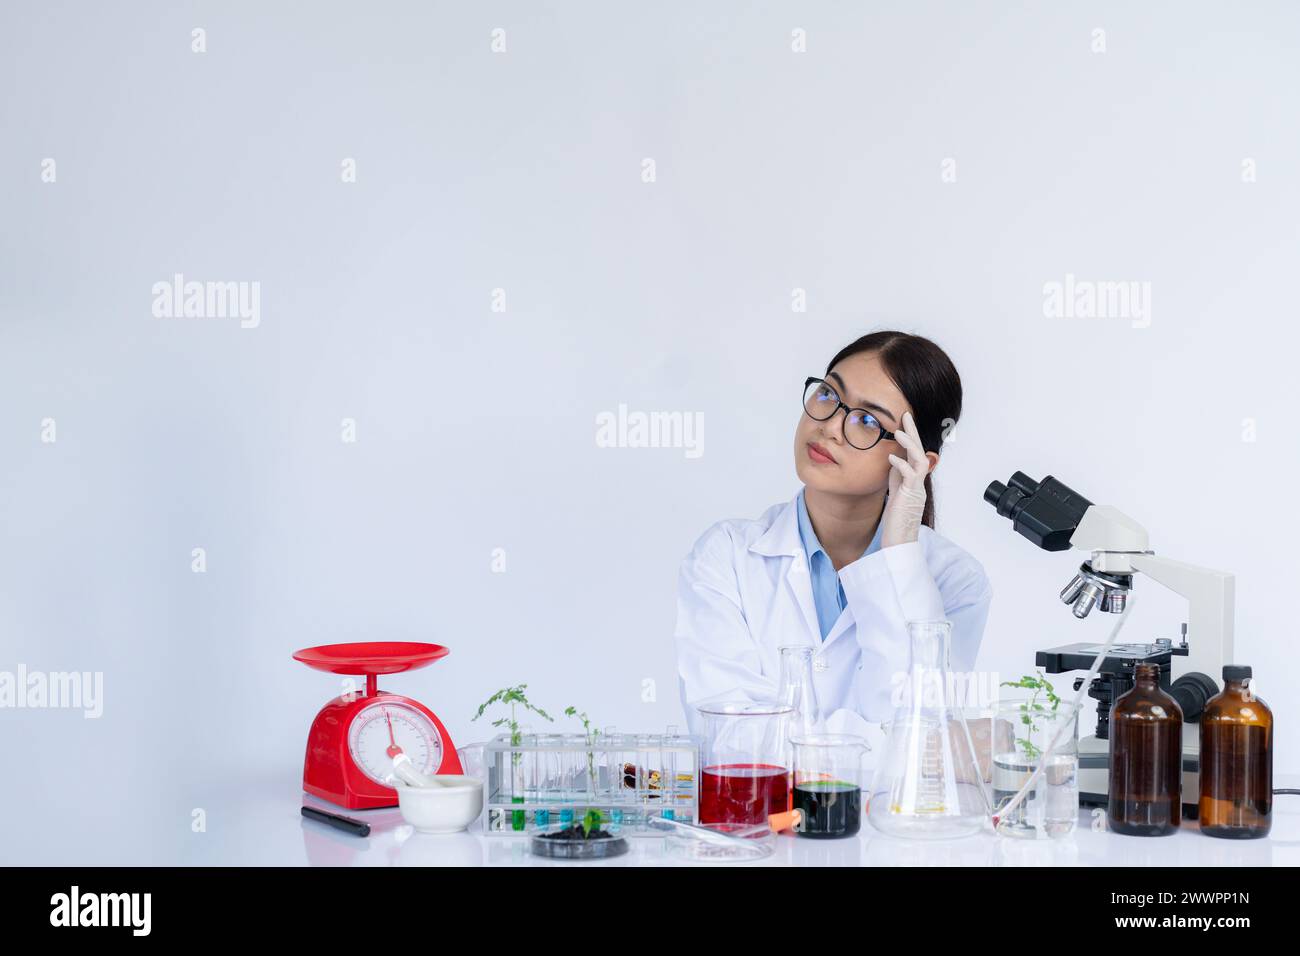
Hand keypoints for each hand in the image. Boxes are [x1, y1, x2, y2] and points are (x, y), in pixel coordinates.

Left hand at [880, 411, 929, 547]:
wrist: (899, 543)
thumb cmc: (896, 522)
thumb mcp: (895, 493)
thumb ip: (896, 477)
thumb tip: (893, 461)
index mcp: (913, 481)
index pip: (914, 453)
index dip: (910, 437)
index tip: (903, 420)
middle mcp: (918, 483)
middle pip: (920, 451)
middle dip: (913, 432)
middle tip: (906, 415)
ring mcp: (916, 489)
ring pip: (919, 460)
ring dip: (909, 444)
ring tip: (898, 431)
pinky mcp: (910, 497)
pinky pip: (910, 477)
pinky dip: (901, 465)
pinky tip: (891, 458)